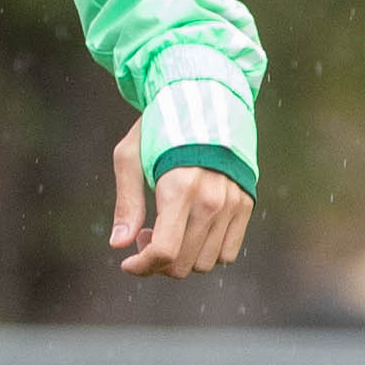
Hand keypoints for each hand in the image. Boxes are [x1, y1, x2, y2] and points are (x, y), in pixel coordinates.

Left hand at [109, 129, 252, 278]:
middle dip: (158, 263)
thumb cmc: (161, 125)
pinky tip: (192, 231)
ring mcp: (232, 203)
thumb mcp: (130, 156)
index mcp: (179, 188)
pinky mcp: (246, 203)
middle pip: (184, 264)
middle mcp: (211, 200)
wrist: (206, 98)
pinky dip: (207, 252)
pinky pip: (228, 252)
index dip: (142, 267)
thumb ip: (126, 202)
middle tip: (145, 236)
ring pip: (206, 263)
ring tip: (169, 230)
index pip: (165, 251)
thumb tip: (118, 244)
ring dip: (182, 258)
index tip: (128, 264)